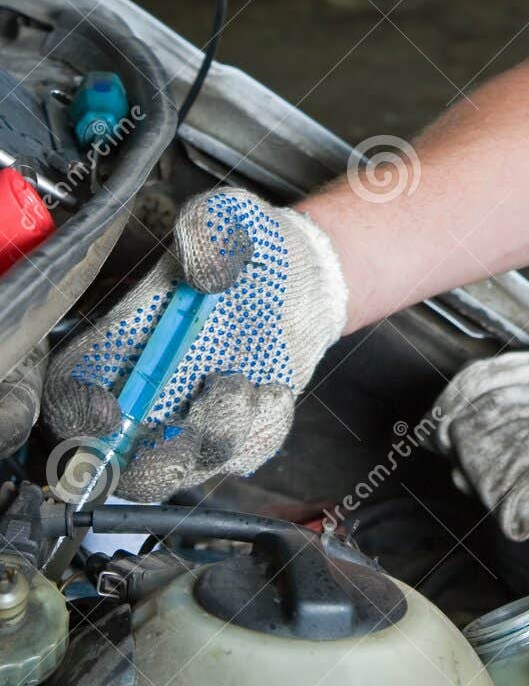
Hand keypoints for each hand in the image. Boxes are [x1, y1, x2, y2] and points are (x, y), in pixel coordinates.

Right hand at [43, 187, 346, 499]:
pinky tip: (273, 387)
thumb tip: (204, 274)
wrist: (305, 273)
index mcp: (120, 342)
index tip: (110, 410)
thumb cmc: (249, 248)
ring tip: (247, 383)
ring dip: (218, 433)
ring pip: (185, 467)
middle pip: (120, 460)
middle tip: (202, 408)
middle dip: (157, 456)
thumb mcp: (227, 217)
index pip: (68, 393)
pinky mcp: (235, 434)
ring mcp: (189, 419)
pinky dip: (261, 428)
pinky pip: (243, 454)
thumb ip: (206, 232)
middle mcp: (147, 391)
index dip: (74, 413)